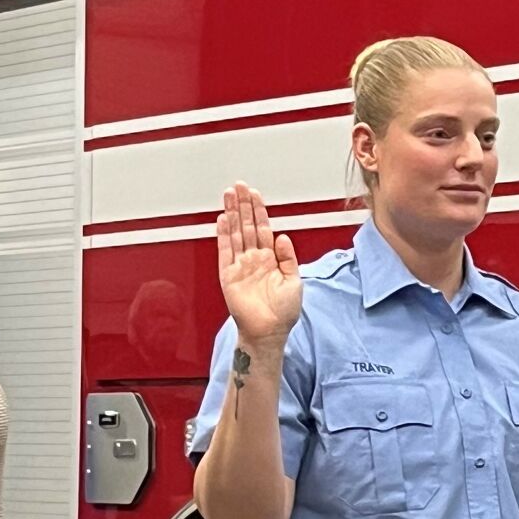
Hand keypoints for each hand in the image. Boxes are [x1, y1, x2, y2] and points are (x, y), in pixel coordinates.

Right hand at [216, 182, 301, 343]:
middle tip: (239, 186)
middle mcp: (254, 260)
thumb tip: (281, 236)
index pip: (263, 228)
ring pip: (236, 233)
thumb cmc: (283, 313)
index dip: (259, 210)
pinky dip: (224, 235)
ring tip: (229, 195)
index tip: (254, 194)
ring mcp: (240, 266)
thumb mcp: (294, 281)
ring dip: (232, 214)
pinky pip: (225, 252)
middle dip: (243, 205)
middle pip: (247, 226)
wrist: (269, 333)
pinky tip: (223, 220)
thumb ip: (288, 258)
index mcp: (270, 260)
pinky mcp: (229, 276)